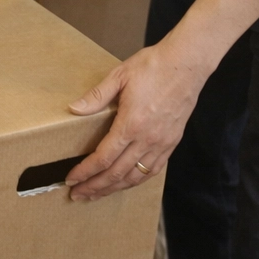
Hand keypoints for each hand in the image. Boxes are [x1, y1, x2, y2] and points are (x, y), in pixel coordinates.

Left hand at [63, 40, 211, 200]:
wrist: (186, 64)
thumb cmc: (153, 66)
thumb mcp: (119, 76)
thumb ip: (96, 96)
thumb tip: (73, 109)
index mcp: (131, 124)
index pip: (104, 157)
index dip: (86, 172)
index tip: (71, 180)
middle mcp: (147, 139)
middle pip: (117, 173)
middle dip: (95, 187)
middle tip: (78, 195)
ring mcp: (162, 143)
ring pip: (136, 176)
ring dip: (114, 189)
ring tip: (97, 194)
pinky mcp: (171, 142)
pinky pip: (152, 170)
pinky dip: (136, 180)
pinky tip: (126, 183)